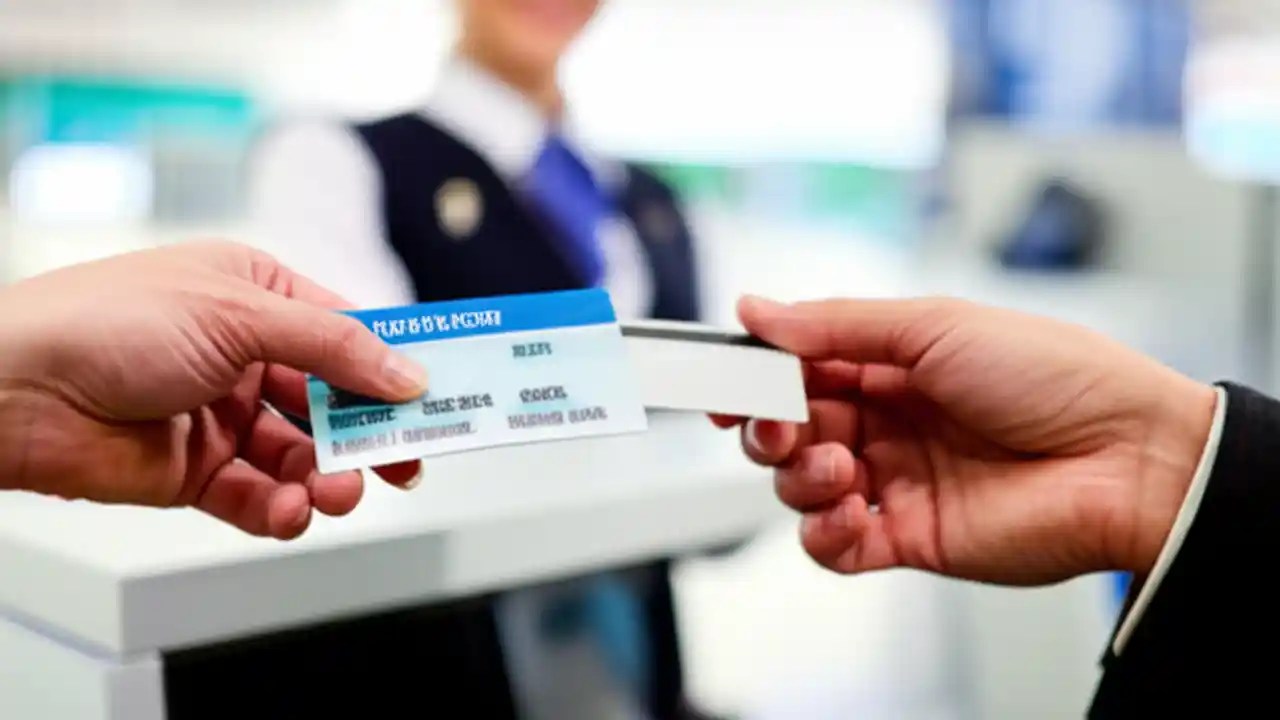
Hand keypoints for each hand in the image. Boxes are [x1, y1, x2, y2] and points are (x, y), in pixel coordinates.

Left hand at [0, 241, 426, 539]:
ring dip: (329, 475)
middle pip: (334, 398)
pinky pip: (260, 495)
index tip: (439, 395)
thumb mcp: (239, 313)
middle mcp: (243, 353)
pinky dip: (284, 508)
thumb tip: (407, 372)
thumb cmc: (106, 322)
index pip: (346, 330)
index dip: (394, 364)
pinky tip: (292, 509)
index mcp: (255, 294)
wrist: (10, 392)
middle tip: (408, 460)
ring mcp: (221, 413)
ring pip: (303, 454)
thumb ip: (333, 346)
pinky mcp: (196, 471)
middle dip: (371, 432)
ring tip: (339, 490)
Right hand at [715, 296, 1216, 584]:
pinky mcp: (909, 538)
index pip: (797, 368)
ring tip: (843, 463)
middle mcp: (887, 422)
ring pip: (801, 486)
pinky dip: (821, 532)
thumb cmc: (1053, 374)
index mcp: (891, 364)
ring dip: (801, 475)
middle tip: (781, 424)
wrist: (1128, 458)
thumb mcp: (935, 324)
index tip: (721, 380)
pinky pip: (833, 546)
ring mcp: (896, 481)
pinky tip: (847, 511)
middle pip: (789, 428)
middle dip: (770, 426)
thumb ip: (835, 324)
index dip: (753, 375)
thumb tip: (755, 310)